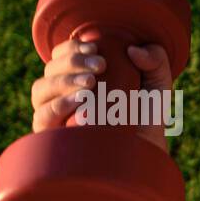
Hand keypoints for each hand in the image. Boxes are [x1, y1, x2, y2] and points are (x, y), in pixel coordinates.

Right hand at [30, 37, 173, 154]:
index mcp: (78, 78)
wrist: (147, 153)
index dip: (72, 47)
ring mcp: (54, 116)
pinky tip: (80, 100)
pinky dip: (58, 105)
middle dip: (72, 61)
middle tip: (100, 65)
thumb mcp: (158, 85)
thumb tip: (133, 49)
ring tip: (91, 82)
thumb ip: (156, 60)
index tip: (96, 47)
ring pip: (41, 89)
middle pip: (50, 69)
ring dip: (63, 80)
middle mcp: (61, 95)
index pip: (61, 56)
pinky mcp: (52, 138)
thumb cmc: (148, 119)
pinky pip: (42, 117)